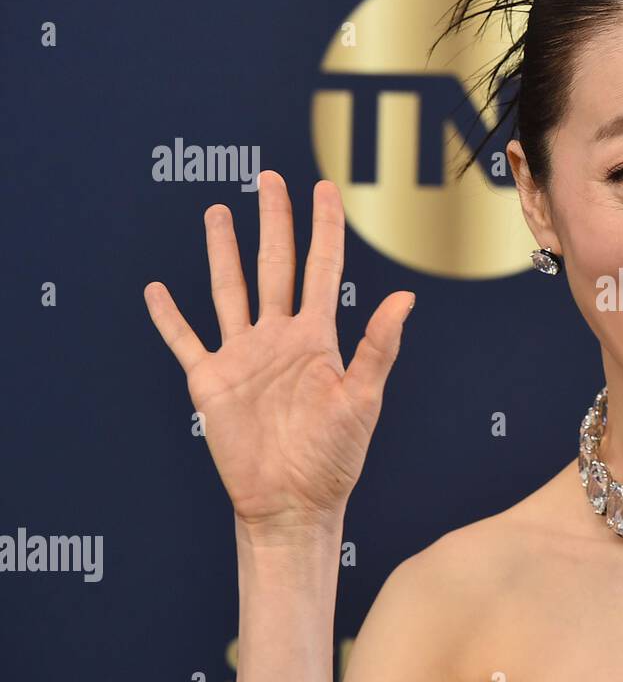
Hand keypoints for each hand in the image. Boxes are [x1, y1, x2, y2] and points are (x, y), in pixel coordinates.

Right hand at [144, 171, 413, 539]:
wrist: (293, 503)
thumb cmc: (335, 458)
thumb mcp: (363, 400)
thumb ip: (378, 348)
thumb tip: (406, 298)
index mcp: (317, 338)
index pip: (321, 268)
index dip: (323, 227)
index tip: (324, 188)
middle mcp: (279, 338)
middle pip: (273, 265)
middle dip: (272, 221)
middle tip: (269, 178)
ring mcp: (242, 357)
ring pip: (229, 290)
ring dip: (222, 252)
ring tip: (216, 212)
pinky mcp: (210, 382)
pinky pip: (185, 341)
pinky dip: (169, 317)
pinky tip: (157, 290)